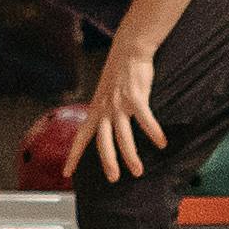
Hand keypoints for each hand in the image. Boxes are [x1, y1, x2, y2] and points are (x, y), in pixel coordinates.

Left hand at [69, 37, 169, 181]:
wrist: (128, 49)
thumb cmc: (119, 72)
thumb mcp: (105, 93)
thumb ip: (105, 110)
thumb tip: (107, 126)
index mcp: (96, 110)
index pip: (80, 137)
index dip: (73, 155)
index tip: (66, 172)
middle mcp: (105, 109)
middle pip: (102, 142)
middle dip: (107, 162)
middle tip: (113, 179)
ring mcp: (119, 104)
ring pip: (123, 136)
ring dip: (130, 155)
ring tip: (138, 171)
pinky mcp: (136, 97)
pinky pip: (145, 120)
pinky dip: (154, 132)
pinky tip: (162, 143)